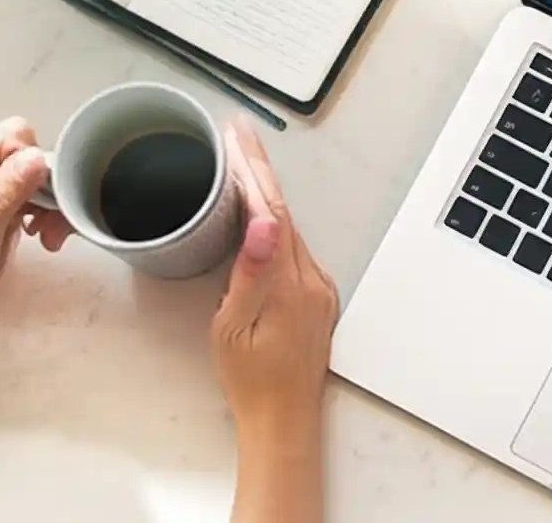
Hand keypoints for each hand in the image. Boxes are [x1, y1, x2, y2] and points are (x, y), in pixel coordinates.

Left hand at [0, 118, 71, 319]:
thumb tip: (37, 158)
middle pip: (29, 156)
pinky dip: (45, 214)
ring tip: (47, 235)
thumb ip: (5, 194)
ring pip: (37, 177)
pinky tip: (41, 234)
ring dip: (52, 204)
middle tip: (49, 224)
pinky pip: (33, 197)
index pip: (13, 138)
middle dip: (50, 187)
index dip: (36, 164)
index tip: (45, 198)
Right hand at [213, 117, 336, 522]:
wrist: (284, 419)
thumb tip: (261, 226)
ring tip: (239, 160)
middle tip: (236, 132)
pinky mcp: (315, 296)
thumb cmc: (251, 380)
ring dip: (266, 194)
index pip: (272, 212)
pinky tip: (257, 211)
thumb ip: (249, 274)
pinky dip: (274, 223)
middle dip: (258, 170)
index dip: (254, 170)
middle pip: (283, 213)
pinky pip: (292, 249)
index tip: (238, 136)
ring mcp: (318, 287)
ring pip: (289, 229)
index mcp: (289, 282)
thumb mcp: (234, 328)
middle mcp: (312, 279)